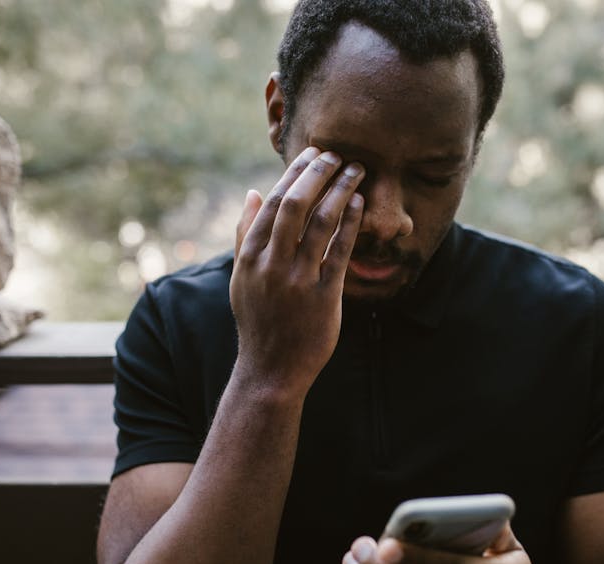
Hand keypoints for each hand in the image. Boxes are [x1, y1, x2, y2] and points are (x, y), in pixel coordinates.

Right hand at [231, 147, 365, 393]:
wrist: (271, 370)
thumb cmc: (258, 320)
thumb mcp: (241, 277)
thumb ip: (246, 234)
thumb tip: (253, 192)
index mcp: (250, 257)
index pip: (273, 203)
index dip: (294, 174)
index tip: (313, 154)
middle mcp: (271, 265)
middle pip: (295, 205)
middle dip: (318, 173)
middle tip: (337, 154)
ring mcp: (298, 281)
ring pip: (321, 223)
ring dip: (341, 191)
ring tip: (356, 171)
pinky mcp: (324, 298)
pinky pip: (340, 252)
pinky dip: (351, 223)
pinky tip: (361, 203)